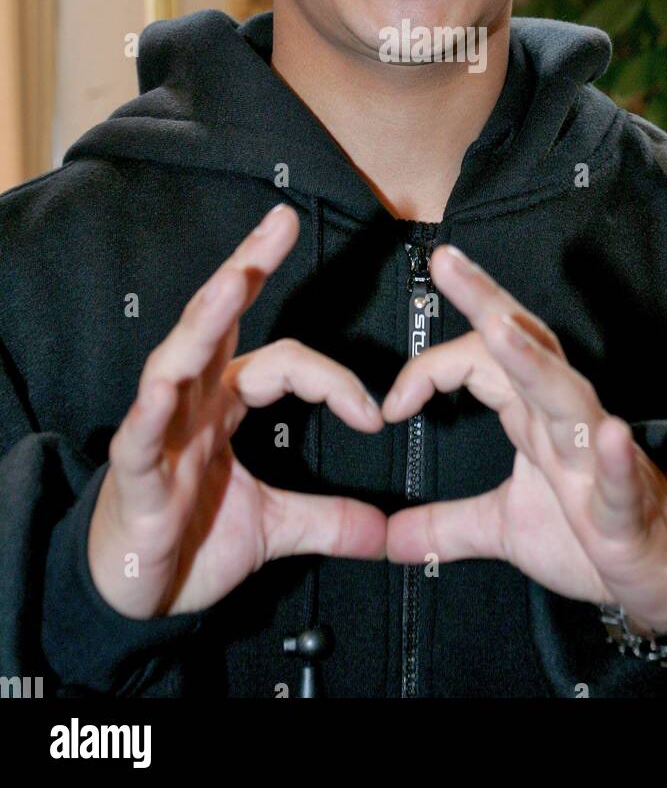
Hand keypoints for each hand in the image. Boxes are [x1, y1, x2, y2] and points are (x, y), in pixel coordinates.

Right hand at [89, 205, 386, 618]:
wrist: (133, 591)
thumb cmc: (186, 539)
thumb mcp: (270, 527)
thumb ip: (327, 520)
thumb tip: (385, 531)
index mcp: (222, 405)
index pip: (283, 363)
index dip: (333, 381)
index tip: (373, 414)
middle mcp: (191, 404)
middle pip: (218, 323)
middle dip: (247, 268)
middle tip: (280, 224)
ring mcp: (159, 432)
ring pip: (177, 361)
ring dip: (205, 322)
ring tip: (229, 286)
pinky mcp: (134, 476)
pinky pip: (139, 437)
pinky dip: (150, 413)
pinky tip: (161, 391)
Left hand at [381, 244, 666, 634]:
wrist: (658, 576)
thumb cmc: (590, 537)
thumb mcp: (504, 528)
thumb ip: (445, 525)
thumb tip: (389, 537)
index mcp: (532, 416)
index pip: (478, 360)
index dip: (429, 370)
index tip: (391, 406)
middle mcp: (563, 421)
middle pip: (524, 345)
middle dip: (486, 301)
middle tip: (445, 262)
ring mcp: (597, 457)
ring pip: (566, 395)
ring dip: (534, 363)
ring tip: (500, 329)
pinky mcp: (624, 505)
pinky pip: (619, 475)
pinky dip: (615, 456)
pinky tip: (610, 434)